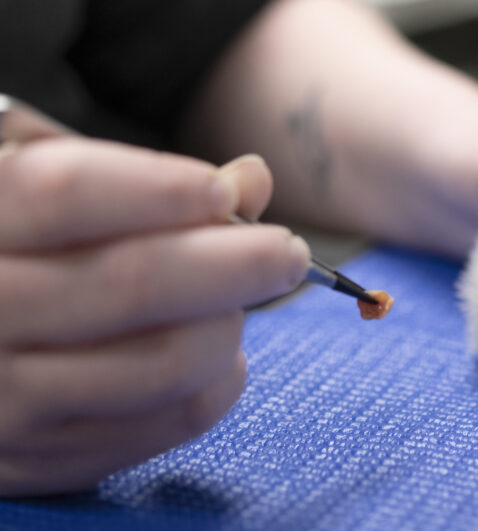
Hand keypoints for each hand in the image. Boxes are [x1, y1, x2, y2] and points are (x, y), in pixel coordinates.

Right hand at [0, 141, 307, 496]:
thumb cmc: (24, 254)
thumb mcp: (52, 195)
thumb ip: (149, 184)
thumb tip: (253, 181)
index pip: (64, 193)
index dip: (160, 189)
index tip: (224, 191)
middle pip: (131, 284)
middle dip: (235, 262)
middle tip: (287, 251)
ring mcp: (4, 397)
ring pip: (165, 362)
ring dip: (230, 322)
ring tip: (242, 301)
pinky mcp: (43, 458)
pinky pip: (170, 420)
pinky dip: (221, 381)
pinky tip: (221, 351)